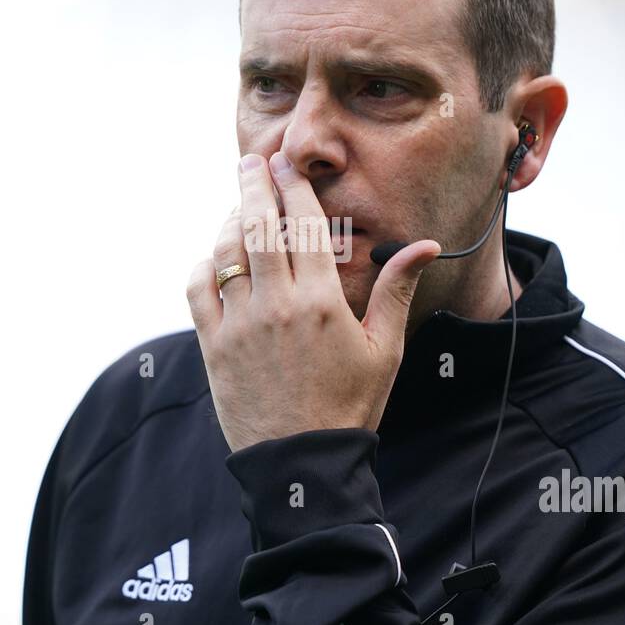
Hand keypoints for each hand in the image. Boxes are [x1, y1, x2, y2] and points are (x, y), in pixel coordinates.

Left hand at [186, 151, 439, 452]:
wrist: (303, 463)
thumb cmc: (351, 405)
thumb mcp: (385, 348)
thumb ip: (397, 289)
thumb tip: (425, 245)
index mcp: (322, 301)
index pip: (302, 226)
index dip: (292, 188)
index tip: (286, 164)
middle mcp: (277, 306)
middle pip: (258, 227)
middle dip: (254, 186)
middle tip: (253, 162)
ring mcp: (239, 325)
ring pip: (226, 253)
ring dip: (230, 221)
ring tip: (238, 206)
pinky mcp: (213, 347)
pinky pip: (198, 290)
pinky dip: (204, 266)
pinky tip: (215, 259)